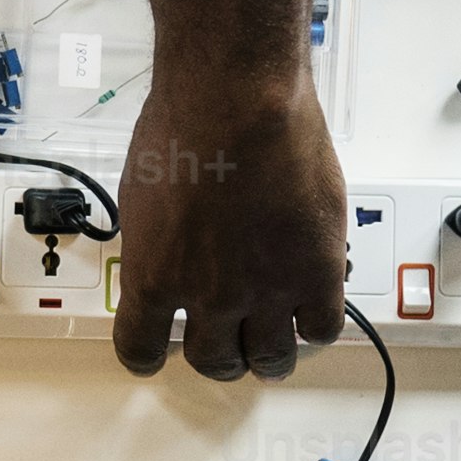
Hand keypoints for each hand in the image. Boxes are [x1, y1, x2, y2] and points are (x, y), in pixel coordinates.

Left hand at [109, 62, 345, 380]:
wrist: (238, 99)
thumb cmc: (186, 126)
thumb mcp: (142, 195)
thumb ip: (156, 240)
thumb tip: (167, 251)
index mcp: (153, 278)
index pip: (139, 349)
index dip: (148, 356)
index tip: (155, 352)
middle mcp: (209, 294)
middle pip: (212, 361)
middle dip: (217, 357)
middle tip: (225, 345)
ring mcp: (267, 289)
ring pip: (270, 358)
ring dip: (267, 356)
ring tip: (270, 343)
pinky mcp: (317, 272)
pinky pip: (321, 328)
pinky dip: (313, 327)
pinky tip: (309, 312)